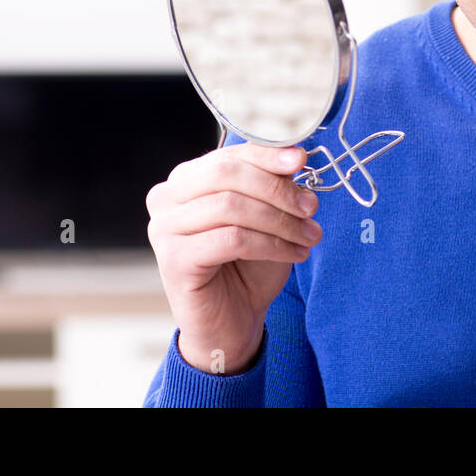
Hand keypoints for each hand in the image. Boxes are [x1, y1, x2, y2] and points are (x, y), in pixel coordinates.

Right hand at [146, 142, 320, 373]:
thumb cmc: (246, 266)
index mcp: (185, 179)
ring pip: (231, 207)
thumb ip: (271, 185)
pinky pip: (232, 240)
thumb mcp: (265, 216)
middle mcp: (167, 198)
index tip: (301, 159)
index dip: (267, 154)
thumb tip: (294, 159)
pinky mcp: (174, 260)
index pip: (228, 154)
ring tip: (309, 235)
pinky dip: (271, 244)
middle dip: (276, 188)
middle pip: (227, 174)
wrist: (230, 322)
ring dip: (280, 220)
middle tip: (310, 207)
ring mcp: (165, 229)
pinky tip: (294, 253)